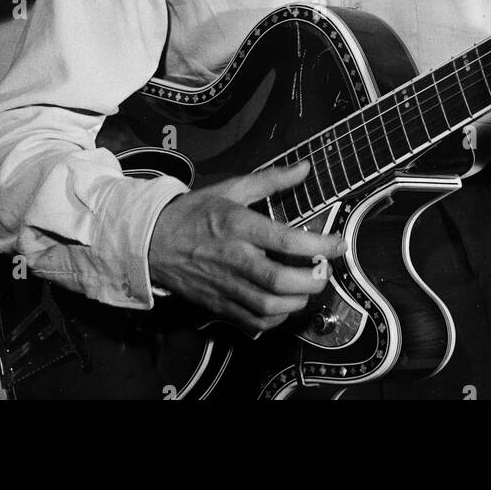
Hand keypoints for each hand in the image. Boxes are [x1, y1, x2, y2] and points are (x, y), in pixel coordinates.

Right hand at [148, 162, 346, 332]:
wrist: (152, 241)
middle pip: (279, 280)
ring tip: (308, 287)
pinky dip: (275, 320)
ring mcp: (225, 285)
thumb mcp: (232, 188)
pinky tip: (284, 305)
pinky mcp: (218, 304)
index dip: (319, 245)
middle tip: (326, 271)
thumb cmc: (195, 212)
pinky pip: (253, 322)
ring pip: (268, 307)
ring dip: (297, 302)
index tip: (339, 243)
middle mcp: (233, 258)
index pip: (286, 240)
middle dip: (312, 281)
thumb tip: (304, 167)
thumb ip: (271, 179)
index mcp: (238, 225)